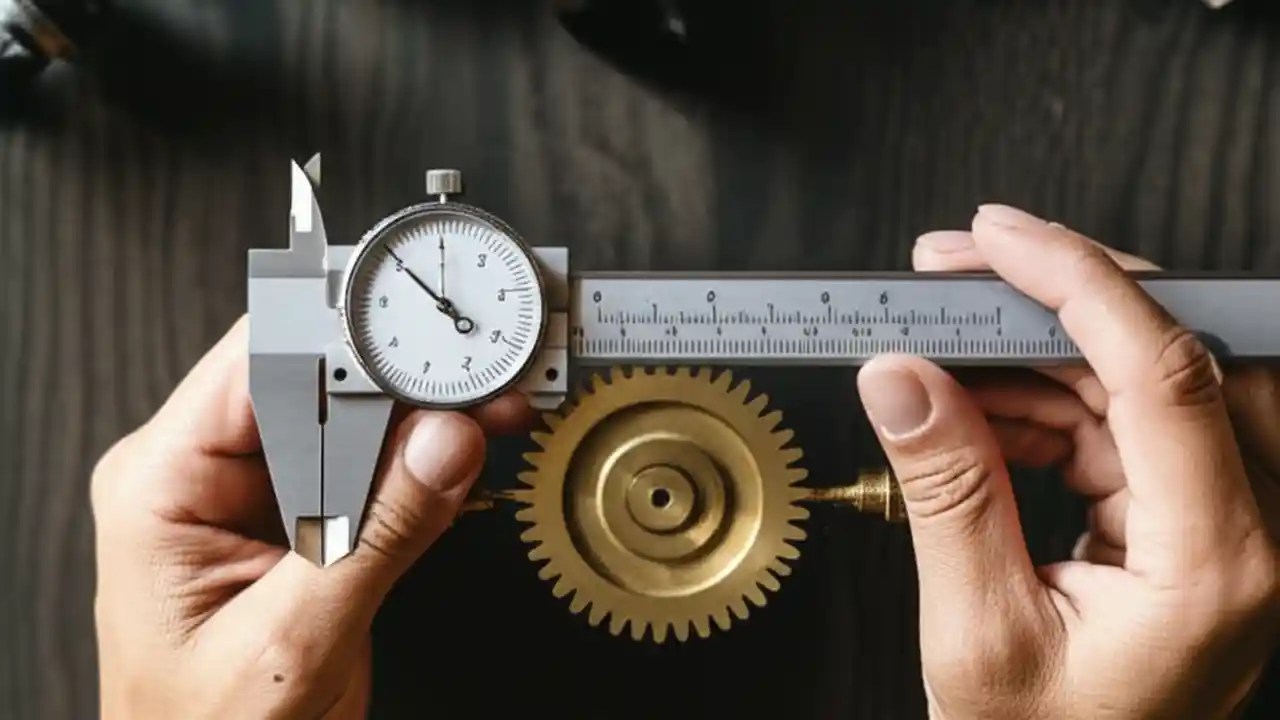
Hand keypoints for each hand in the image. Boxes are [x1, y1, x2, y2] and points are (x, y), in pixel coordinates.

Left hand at [91, 316, 531, 717]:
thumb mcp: (292, 643)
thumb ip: (371, 536)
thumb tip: (443, 442)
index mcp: (164, 482)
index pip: (259, 363)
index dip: (349, 342)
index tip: (429, 347)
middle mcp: (203, 470)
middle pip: (312, 377)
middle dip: (403, 376)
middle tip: (478, 379)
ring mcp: (254, 490)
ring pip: (350, 414)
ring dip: (424, 413)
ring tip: (491, 408)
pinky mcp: (300, 514)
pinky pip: (368, 462)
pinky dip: (424, 457)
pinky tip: (467, 455)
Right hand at [857, 204, 1279, 717]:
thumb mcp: (977, 632)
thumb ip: (945, 492)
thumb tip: (902, 380)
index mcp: (1218, 564)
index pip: (1167, 374)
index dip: (1079, 283)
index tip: (1000, 240)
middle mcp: (1244, 531)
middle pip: (1169, 356)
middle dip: (1052, 304)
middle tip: (956, 278)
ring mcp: (1221, 522)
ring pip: (1137, 381)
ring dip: (1030, 363)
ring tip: (938, 370)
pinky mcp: (1186, 519)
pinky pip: (1118, 423)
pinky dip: (1039, 409)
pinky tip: (974, 417)